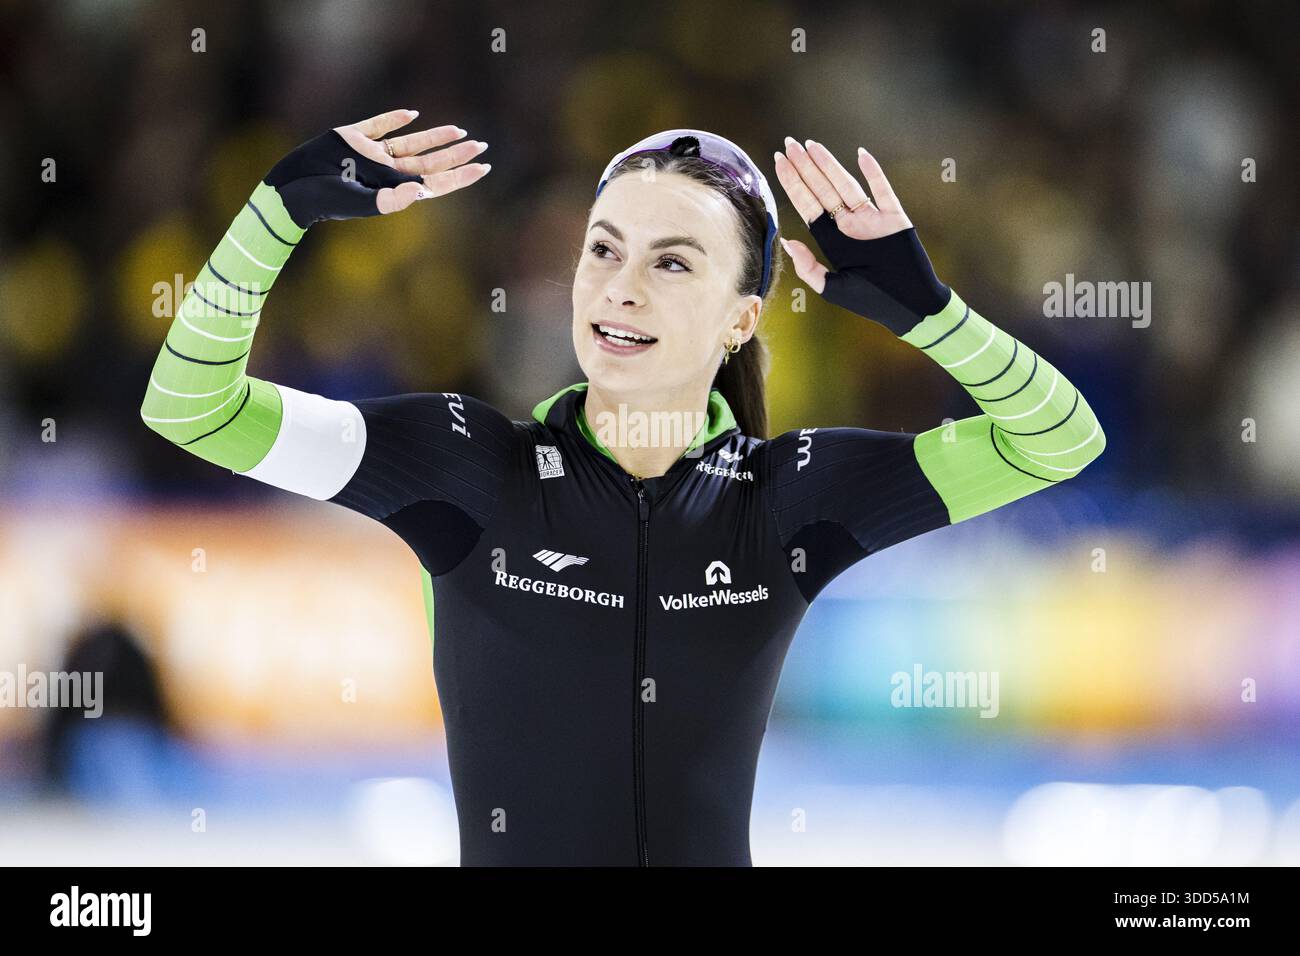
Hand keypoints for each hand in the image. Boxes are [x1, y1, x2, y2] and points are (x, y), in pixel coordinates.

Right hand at [264, 108, 490, 228]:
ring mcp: (371, 154)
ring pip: (411, 143)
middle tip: (482, 145)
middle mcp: (387, 171)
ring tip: (459, 131)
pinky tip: (411, 114)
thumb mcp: (361, 203)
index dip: (460, 176)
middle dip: (456, 155)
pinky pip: (379, 126)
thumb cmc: (327, 201)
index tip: (483, 168)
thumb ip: (391, 199)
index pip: (435, 182)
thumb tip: (422, 190)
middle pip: (430, 161)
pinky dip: (394, 119)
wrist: (293, 188)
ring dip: (434, 137)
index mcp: (394, 189)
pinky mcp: (352, 137)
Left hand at [772, 137, 948, 333]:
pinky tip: (862, 155)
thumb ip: (809, 267)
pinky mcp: (895, 218)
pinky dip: (874, 174)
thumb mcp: (833, 288)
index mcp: (832, 240)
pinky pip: (884, 192)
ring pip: (847, 186)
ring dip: (830, 165)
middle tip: (789, 145)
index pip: (808, 205)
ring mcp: (872, 219)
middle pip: (823, 190)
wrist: (908, 306)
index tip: (780, 162)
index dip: (794, 184)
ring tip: (812, 146)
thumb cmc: (871, 301)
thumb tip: (787, 241)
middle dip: (805, 168)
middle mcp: (849, 225)